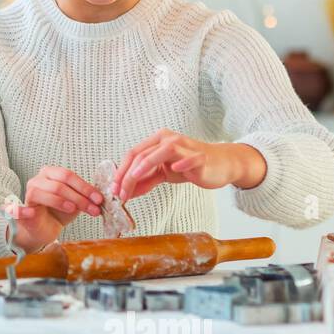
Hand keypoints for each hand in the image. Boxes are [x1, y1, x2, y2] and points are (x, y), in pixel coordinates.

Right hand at [8, 166, 104, 253]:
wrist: (43, 229)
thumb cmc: (58, 213)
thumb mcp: (75, 202)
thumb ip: (84, 197)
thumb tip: (100, 198)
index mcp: (50, 173)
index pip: (68, 176)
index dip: (85, 187)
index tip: (99, 199)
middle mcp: (38, 180)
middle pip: (59, 184)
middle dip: (79, 197)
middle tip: (93, 208)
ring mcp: (28, 194)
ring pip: (45, 192)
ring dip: (62, 202)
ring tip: (74, 210)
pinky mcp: (21, 210)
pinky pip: (19, 209)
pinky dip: (23, 210)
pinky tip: (33, 213)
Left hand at [113, 129, 266, 201]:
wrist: (219, 165)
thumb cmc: (189, 166)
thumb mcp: (163, 174)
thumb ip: (145, 180)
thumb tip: (126, 192)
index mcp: (157, 141)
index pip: (133, 153)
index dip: (121, 171)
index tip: (114, 189)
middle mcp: (168, 139)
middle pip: (141, 155)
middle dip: (127, 176)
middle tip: (120, 194)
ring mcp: (185, 147)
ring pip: (160, 153)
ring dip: (143, 167)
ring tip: (132, 181)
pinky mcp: (200, 157)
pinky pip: (190, 158)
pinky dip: (182, 162)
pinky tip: (175, 169)